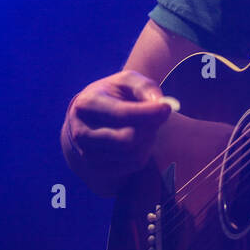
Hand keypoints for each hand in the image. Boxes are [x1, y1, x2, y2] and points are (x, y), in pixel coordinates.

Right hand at [62, 70, 176, 196]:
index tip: (167, 108)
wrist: (91, 115)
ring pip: (133, 154)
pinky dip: (145, 151)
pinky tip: (141, 139)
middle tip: (159, 117)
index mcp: (87, 104)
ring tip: (149, 126)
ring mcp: (87, 153)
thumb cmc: (114, 94)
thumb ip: (145, 87)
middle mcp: (82, 132)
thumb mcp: (127, 81)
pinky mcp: (98, 168)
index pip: (121, 114)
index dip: (148, 113)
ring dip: (149, 139)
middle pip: (128, 139)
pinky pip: (134, 164)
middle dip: (150, 128)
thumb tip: (161, 104)